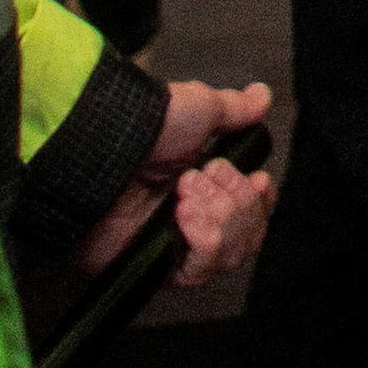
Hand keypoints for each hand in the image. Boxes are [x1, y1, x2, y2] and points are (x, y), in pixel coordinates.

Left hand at [83, 77, 275, 289]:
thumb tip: (261, 96)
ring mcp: (176, 243)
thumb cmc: (145, 126)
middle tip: (204, 174)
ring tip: (185, 191)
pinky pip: (198, 271)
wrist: (105, 148)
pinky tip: (184, 215)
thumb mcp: (199, 108)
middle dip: (237, 202)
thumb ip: (235, 109)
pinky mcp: (157, 267)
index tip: (257, 179)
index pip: (253, 209)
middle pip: (248, 235)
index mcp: (207, 182)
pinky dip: (202, 241)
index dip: (260, 199)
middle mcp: (195, 215)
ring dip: (220, 218)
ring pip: (229, 254)